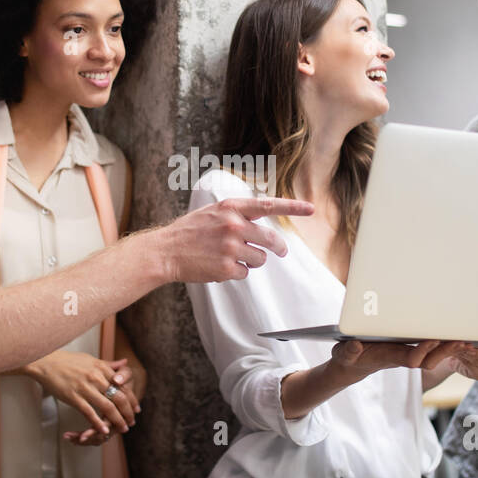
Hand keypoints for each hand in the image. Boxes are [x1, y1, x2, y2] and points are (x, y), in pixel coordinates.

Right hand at [21, 351, 136, 439]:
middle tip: (132, 422)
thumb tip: (125, 363)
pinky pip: (89, 413)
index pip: (123, 386)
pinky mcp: (73, 397)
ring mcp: (85, 388)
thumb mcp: (91, 359)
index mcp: (102, 368)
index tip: (136, 409)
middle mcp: (96, 378)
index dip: (131, 400)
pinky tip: (104, 430)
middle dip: (128, 413)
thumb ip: (109, 364)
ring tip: (122, 428)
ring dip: (117, 420)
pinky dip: (98, 423)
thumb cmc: (68, 361)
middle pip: (119, 398)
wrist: (46, 361)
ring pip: (107, 407)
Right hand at [158, 196, 314, 282]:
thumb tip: (261, 224)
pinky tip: (220, 266)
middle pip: (271, 239)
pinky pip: (245, 273)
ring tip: (232, 257)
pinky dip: (237, 272)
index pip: (269, 205)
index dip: (292, 207)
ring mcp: (230, 247)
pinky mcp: (226, 268)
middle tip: (280, 251)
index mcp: (231, 208)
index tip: (311, 208)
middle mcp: (233, 226)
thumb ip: (237, 214)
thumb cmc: (190, 231)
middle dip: (278, 247)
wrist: (166, 251)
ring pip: (260, 259)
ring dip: (252, 261)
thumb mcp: (213, 212)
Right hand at [330, 338, 468, 381]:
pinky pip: (431, 345)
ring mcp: (407, 351)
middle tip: (462, 341)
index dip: (424, 350)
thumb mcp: (344, 354)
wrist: (353, 363)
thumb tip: (356, 346)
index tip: (434, 339)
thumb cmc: (349, 357)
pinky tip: (458, 335)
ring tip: (466, 338)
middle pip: (429, 357)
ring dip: (449, 346)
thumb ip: (349, 351)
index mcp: (390, 357)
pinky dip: (445, 341)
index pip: (411, 357)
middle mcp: (403, 355)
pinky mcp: (409, 345)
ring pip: (433, 353)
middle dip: (445, 350)